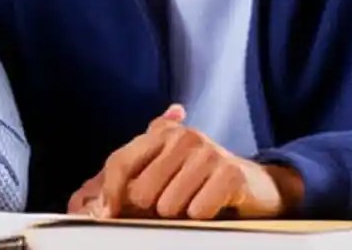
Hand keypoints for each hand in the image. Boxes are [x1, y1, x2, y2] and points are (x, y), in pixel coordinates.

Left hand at [71, 104, 302, 219]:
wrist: (257, 186)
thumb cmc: (201, 182)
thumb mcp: (166, 172)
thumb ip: (131, 179)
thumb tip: (95, 206)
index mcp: (161, 133)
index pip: (120, 162)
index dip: (111, 194)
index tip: (110, 216)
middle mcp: (183, 137)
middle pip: (141, 190)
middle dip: (150, 211)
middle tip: (170, 209)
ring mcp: (208, 152)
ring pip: (168, 205)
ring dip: (179, 216)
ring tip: (192, 205)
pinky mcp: (230, 173)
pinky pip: (198, 210)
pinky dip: (201, 217)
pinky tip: (212, 207)